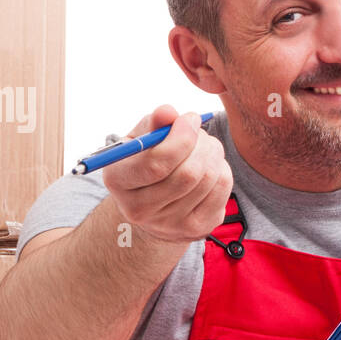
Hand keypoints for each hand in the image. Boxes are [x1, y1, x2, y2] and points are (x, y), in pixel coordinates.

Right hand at [103, 104, 233, 243]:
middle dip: (201, 144)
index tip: (190, 118)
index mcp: (118, 181)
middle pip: (188, 174)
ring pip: (208, 179)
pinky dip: (221, 168)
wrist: (153, 206)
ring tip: (204, 146)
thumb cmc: (145, 162)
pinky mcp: (199, 227)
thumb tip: (168, 112)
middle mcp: (140, 210)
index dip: (181, 138)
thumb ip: (153, 124)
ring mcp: (171, 224)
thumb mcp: (140, 140)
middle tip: (200, 131)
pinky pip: (222, 188)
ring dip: (212, 152)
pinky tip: (210, 164)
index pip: (156, 164)